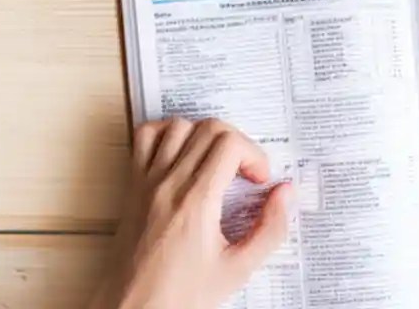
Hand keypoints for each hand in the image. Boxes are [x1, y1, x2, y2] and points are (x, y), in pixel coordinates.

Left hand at [91, 118, 291, 308]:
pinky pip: (145, 138)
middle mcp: (169, 184)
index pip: (229, 144)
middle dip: (237, 143)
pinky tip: (182, 154)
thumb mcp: (238, 269)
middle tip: (243, 172)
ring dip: (204, 136)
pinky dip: (166, 134)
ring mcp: (146, 182)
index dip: (254, 155)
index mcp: (196, 201)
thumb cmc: (179, 296)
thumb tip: (285, 194)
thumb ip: (270, 229)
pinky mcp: (132, 186)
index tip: (258, 180)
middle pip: (208, 128)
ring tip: (216, 163)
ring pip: (179, 126)